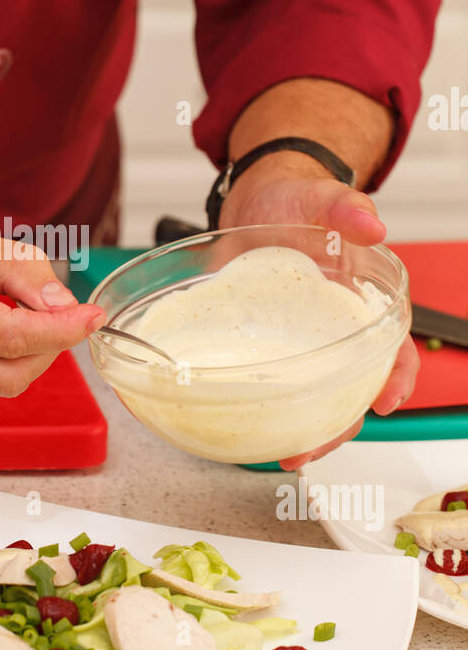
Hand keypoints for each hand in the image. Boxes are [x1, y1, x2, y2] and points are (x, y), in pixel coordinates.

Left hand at [219, 158, 418, 468]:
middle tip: (316, 447)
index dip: (396, 376)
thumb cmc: (294, 199)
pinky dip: (270, 409)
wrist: (254, 200)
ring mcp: (301, 340)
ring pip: (315, 395)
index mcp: (362, 299)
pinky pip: (275, 383)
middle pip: (353, 387)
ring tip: (288, 454)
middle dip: (342, 424)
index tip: (386, 400)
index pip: (393, 346)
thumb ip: (344, 204)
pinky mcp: (267, 344)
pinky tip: (255, 429)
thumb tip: (372, 221)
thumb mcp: (319, 195)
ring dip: (307, 429)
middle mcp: (335, 328)